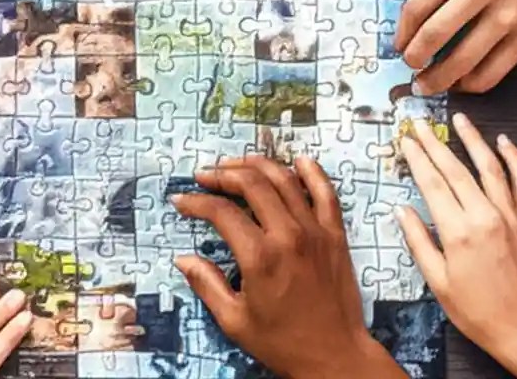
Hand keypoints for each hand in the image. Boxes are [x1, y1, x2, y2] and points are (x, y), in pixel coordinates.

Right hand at [172, 156, 401, 377]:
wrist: (335, 356)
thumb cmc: (282, 342)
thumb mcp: (234, 320)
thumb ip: (206, 284)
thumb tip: (183, 258)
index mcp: (259, 256)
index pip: (221, 212)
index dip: (196, 202)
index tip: (181, 201)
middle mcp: (288, 235)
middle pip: (251, 183)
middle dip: (222, 173)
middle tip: (204, 175)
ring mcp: (315, 231)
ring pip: (285, 179)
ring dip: (256, 165)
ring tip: (236, 165)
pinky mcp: (335, 235)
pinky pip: (326, 193)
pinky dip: (312, 172)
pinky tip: (298, 160)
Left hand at [396, 0, 516, 93]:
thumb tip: (415, 26)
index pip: (416, 9)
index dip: (401, 35)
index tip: (399, 46)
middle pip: (435, 37)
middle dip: (415, 60)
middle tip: (410, 70)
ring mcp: (511, 14)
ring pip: (464, 62)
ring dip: (441, 80)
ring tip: (430, 84)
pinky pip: (495, 70)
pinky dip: (473, 82)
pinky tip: (463, 81)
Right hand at [397, 115, 516, 377]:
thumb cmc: (476, 310)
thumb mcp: (437, 280)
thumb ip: (418, 240)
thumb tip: (401, 210)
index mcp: (457, 231)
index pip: (432, 183)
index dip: (416, 159)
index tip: (405, 140)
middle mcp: (485, 216)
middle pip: (455, 169)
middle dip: (435, 143)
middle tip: (419, 123)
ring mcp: (510, 215)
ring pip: (490, 167)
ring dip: (473, 140)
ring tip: (459, 119)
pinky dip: (514, 159)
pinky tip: (505, 142)